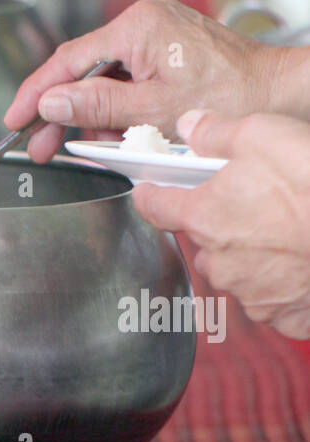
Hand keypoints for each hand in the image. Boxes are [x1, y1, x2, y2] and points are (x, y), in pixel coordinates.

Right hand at [3, 0, 294, 162]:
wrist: (280, 94)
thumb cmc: (230, 97)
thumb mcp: (153, 111)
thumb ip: (97, 106)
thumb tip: (51, 102)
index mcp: (136, 26)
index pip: (68, 60)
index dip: (36, 93)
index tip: (16, 119)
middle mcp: (144, 20)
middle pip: (85, 69)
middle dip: (63, 111)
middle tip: (42, 145)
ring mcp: (157, 32)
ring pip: (107, 77)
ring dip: (96, 114)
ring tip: (94, 147)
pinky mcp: (169, 47)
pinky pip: (129, 77)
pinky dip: (120, 107)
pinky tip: (119, 133)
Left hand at [133, 110, 309, 339]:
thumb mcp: (262, 134)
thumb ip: (217, 132)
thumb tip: (189, 126)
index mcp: (205, 216)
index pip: (156, 206)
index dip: (150, 195)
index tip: (148, 191)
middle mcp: (221, 261)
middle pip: (203, 240)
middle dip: (220, 223)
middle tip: (254, 202)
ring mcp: (252, 294)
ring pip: (237, 271)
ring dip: (252, 255)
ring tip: (285, 231)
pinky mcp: (284, 316)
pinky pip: (271, 300)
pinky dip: (283, 284)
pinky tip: (302, 262)